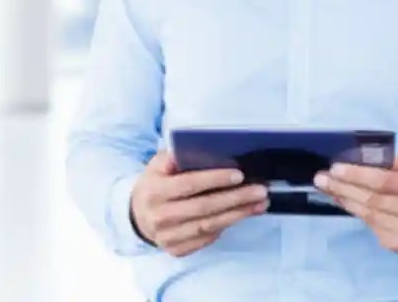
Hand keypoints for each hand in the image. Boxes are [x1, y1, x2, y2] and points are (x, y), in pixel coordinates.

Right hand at [130, 150, 268, 256]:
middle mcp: (160, 216)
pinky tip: (241, 215)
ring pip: (210, 226)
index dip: (215, 179)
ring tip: (259, 203)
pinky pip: (207, 239)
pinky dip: (226, 227)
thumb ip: (172, 157)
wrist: (138, 216)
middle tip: (260, 191)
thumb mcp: (156, 166)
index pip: (189, 185)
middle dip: (236, 198)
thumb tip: (192, 148)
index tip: (239, 175)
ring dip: (238, 214)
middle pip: (205, 208)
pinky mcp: (177, 249)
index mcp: (154, 192)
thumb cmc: (154, 185)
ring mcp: (168, 236)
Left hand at [314, 149, 397, 253]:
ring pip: (367, 214)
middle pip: (371, 199)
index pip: (383, 181)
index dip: (356, 175)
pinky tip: (342, 200)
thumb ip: (394, 160)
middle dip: (342, 187)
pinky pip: (369, 225)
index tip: (335, 168)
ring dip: (343, 199)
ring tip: (327, 187)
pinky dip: (353, 211)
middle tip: (321, 178)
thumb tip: (360, 161)